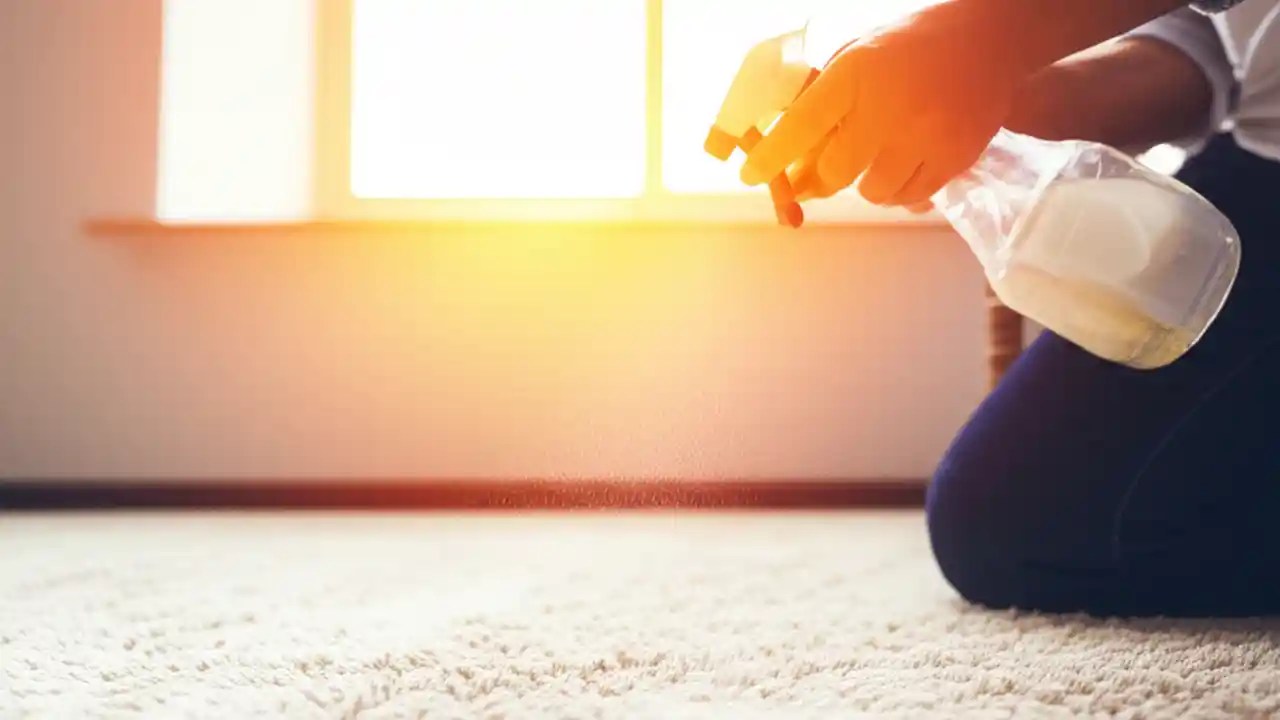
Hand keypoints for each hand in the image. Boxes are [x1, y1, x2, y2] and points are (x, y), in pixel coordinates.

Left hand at [740, 2, 1022, 206]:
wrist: (986, 41)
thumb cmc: (907, 50)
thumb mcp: (855, 58)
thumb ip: (822, 102)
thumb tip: (787, 158)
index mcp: (857, 74)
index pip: (801, 126)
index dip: (771, 157)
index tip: (750, 174)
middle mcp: (890, 108)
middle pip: (835, 173)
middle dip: (822, 177)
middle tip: (818, 173)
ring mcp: (927, 137)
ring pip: (873, 193)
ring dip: (865, 183)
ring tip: (877, 155)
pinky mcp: (955, 158)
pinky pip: (910, 199)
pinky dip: (898, 190)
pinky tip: (903, 162)